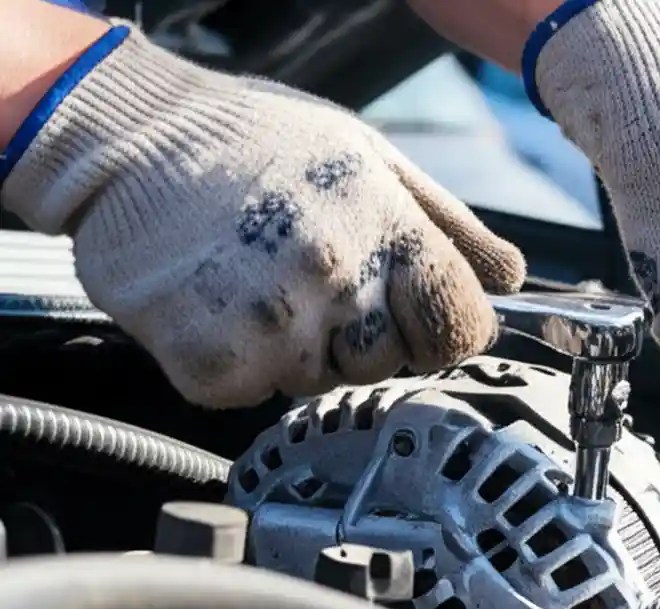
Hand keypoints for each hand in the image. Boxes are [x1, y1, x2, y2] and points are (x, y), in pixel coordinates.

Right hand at [1, 26, 524, 407]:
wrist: (127, 138)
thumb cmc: (253, 139)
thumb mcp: (371, 157)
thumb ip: (449, 224)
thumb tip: (508, 279)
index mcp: (384, 227)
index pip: (463, 326)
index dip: (452, 328)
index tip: (430, 319)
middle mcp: (335, 280)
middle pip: (394, 362)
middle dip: (371, 336)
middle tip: (321, 284)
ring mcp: (272, 326)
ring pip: (324, 383)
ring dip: (303, 350)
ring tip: (265, 284)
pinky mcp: (212, 364)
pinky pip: (256, 394)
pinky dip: (243, 364)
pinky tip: (225, 306)